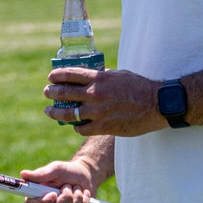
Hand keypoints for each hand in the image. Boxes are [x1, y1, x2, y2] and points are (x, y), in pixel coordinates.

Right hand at [20, 158, 100, 202]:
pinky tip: (82, 195)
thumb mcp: (55, 169)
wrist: (85, 177)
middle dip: (66, 196)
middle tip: (67, 186)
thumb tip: (23, 174)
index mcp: (36, 196)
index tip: (53, 194)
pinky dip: (83, 202)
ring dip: (76, 197)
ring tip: (75, 188)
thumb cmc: (67, 171)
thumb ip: (41, 173)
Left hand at [43, 66, 164, 136]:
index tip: (51, 77)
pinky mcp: (103, 127)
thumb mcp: (119, 75)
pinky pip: (82, 128)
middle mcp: (94, 94)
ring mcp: (97, 112)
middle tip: (47, 92)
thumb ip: (103, 77)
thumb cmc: (139, 87)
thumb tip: (92, 77)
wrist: (156, 104)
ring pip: (68, 114)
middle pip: (64, 93)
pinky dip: (76, 126)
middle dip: (51, 93)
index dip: (57, 76)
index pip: (69, 74)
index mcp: (98, 78)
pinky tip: (76, 125)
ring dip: (55, 112)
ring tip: (49, 111)